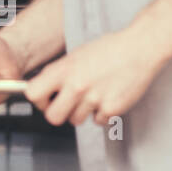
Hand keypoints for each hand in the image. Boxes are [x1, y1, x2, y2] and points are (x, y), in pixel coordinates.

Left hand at [24, 28, 162, 126]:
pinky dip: (102, 114)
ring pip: (76, 121)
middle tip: (66, 105)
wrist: (138, 49)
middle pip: (53, 117)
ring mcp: (94, 99)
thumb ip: (59, 73)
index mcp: (63, 69)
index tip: (45, 98)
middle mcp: (76, 86)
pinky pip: (98, 121)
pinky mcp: (112, 109)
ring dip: (81, 112)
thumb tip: (44, 89)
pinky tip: (106, 98)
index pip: (33, 94)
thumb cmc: (108, 49)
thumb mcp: (75, 56)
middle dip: (58, 113)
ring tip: (91, 96)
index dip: (38, 99)